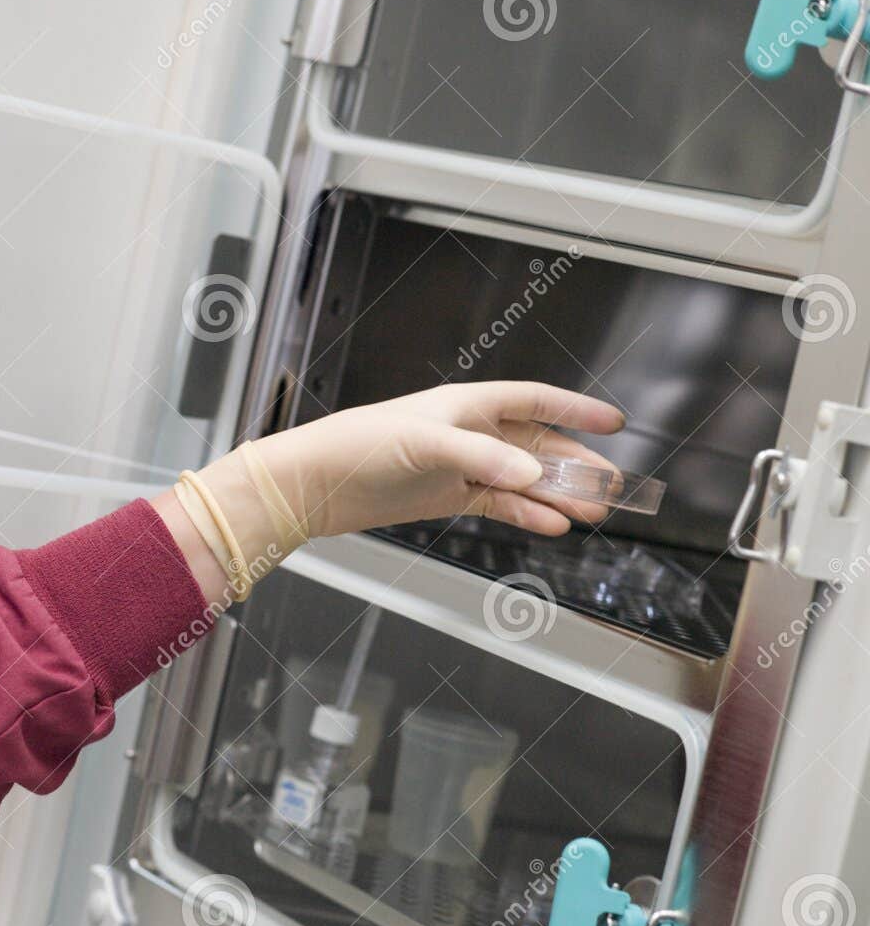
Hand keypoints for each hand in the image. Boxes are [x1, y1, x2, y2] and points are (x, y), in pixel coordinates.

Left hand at [164, 381, 625, 601]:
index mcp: (466, 405)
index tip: (613, 422)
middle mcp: (467, 432)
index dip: (574, 411)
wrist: (312, 484)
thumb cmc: (357, 446)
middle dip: (576, 464)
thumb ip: (483, 459)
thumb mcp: (424, 445)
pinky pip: (498, 504)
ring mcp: (458, 466)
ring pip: (522, 479)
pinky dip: (527, 513)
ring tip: (594, 511)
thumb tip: (535, 477)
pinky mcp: (445, 497)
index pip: (534, 401)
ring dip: (558, 494)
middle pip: (537, 446)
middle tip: (614, 486)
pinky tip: (552, 524)